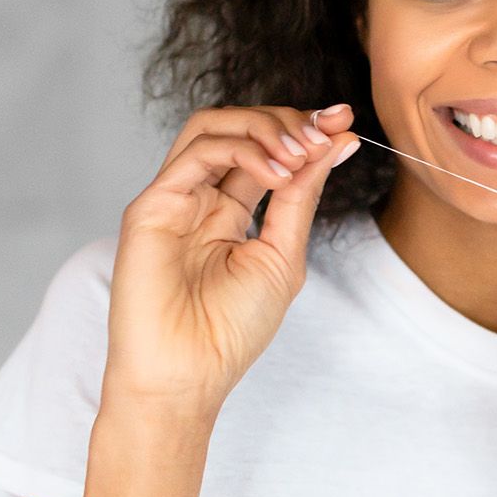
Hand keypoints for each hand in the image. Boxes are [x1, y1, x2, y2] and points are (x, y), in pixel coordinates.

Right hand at [105, 104, 360, 420]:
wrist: (187, 376)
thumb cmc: (231, 328)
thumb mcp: (283, 253)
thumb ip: (302, 196)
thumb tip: (338, 143)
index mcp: (230, 210)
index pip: (266, 149)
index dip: (305, 128)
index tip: (345, 121)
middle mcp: (200, 197)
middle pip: (240, 127)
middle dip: (290, 121)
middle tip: (326, 132)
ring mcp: (175, 198)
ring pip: (213, 126)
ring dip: (266, 128)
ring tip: (301, 153)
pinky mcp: (152, 205)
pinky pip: (197, 152)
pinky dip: (244, 151)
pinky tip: (276, 173)